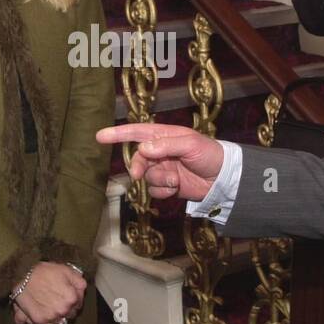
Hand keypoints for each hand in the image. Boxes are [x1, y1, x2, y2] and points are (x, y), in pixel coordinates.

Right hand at [12, 262, 85, 323]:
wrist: (22, 274)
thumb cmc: (44, 271)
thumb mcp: (66, 270)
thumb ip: (78, 282)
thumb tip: (81, 293)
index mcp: (72, 298)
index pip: (79, 304)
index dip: (74, 299)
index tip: (67, 295)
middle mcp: (63, 310)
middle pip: (71, 315)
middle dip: (67, 308)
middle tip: (59, 300)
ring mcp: (51, 317)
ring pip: (62, 322)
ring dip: (59, 317)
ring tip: (52, 308)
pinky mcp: (39, 320)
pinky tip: (47, 316)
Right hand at [97, 123, 223, 201]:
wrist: (224, 178)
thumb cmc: (209, 154)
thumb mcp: (190, 144)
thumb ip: (165, 145)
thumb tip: (142, 148)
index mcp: (164, 136)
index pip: (137, 132)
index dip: (118, 134)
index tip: (100, 136)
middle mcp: (161, 152)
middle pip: (138, 158)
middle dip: (137, 166)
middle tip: (137, 174)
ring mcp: (164, 169)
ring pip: (147, 176)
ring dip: (158, 179)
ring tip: (175, 180)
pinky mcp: (168, 185)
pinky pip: (155, 189)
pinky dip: (164, 190)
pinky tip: (177, 188)